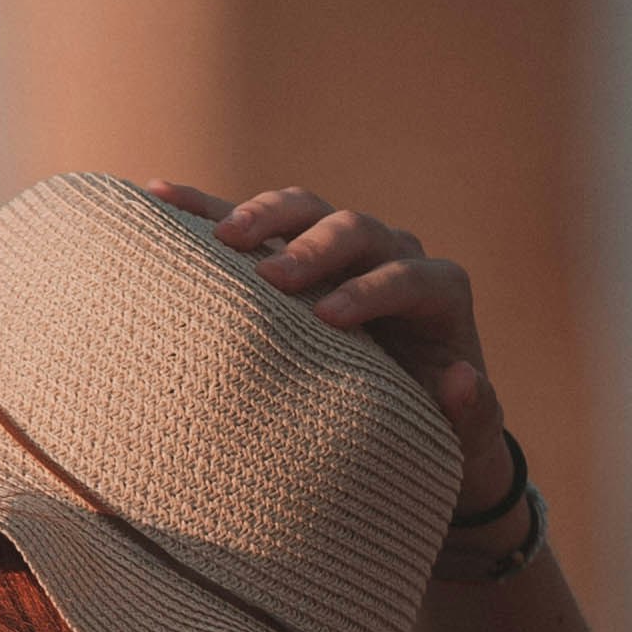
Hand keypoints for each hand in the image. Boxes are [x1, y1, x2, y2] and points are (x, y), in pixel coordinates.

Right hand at [150, 183, 511, 515]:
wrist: (409, 419)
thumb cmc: (439, 430)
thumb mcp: (466, 436)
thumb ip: (471, 413)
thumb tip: (461, 379)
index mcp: (436, 291)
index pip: (407, 275)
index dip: (371, 290)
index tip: (330, 318)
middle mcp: (388, 255)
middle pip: (352, 227)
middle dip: (312, 248)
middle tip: (273, 278)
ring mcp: (336, 250)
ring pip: (301, 211)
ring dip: (260, 217)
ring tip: (222, 241)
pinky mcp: (290, 254)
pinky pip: (247, 223)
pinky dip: (206, 210)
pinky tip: (160, 194)